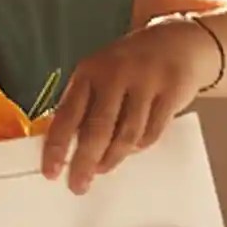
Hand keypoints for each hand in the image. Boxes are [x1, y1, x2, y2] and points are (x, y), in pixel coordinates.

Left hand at [42, 15, 219, 193]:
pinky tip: (131, 149)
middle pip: (97, 129)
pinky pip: (152, 132)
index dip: (57, 146)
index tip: (50, 172)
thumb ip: (83, 106)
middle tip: (78, 185)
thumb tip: (65, 149)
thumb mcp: (99, 76)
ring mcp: (145, 82)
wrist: (176, 42)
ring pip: (126, 134)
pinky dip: (139, 147)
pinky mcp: (171, 93)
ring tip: (102, 168)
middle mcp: (115, 74)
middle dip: (85, 162)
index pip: (67, 114)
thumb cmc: (128, 67)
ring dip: (112, 158)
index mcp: (89, 71)